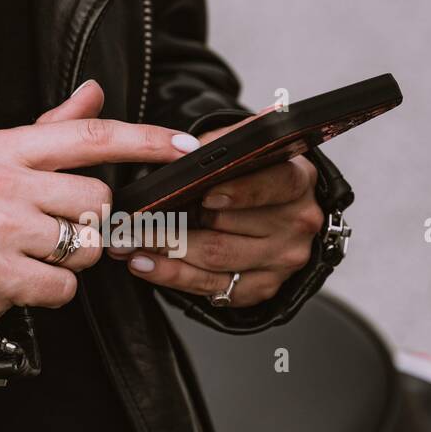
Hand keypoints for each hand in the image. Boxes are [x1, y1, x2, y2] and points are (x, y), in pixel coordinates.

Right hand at [0, 80, 200, 323]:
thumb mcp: (8, 157)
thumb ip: (57, 127)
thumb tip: (94, 90)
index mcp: (9, 148)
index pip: (91, 137)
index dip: (144, 140)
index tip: (184, 145)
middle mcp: (4, 183)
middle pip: (99, 200)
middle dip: (90, 221)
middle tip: (54, 226)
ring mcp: (2, 229)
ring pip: (89, 247)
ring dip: (73, 258)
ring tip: (36, 252)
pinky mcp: (3, 275)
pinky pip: (66, 286)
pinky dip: (54, 289)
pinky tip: (27, 277)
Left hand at [114, 114, 323, 306]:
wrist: (272, 209)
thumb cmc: (252, 174)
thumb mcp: (242, 148)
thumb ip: (220, 143)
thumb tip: (182, 149)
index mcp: (299, 180)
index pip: (276, 183)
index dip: (239, 191)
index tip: (206, 194)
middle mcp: (298, 221)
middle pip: (232, 226)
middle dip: (176, 223)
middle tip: (136, 221)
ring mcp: (283, 258)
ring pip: (217, 258)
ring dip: (166, 252)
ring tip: (131, 242)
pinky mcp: (264, 287)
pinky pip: (213, 288)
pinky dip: (173, 276)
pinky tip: (147, 265)